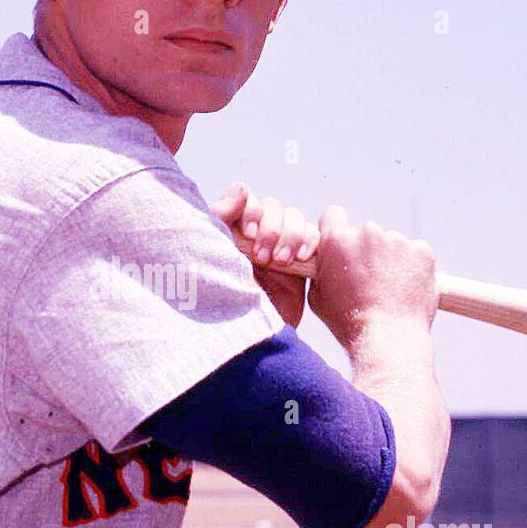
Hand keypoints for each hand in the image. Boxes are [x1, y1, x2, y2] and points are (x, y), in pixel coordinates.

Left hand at [210, 182, 320, 328]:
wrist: (243, 338)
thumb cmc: (218, 297)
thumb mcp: (213, 252)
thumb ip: (222, 216)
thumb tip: (244, 189)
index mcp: (231, 230)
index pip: (249, 200)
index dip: (254, 212)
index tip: (249, 235)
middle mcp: (256, 236)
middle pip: (275, 207)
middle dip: (274, 227)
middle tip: (264, 257)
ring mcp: (279, 249)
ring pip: (295, 218)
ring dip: (291, 234)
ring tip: (281, 261)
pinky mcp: (299, 265)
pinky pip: (313, 238)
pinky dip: (310, 242)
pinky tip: (300, 259)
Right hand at [307, 204, 437, 351]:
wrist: (389, 340)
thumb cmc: (349, 323)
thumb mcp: (318, 297)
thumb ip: (320, 270)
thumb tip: (324, 260)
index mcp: (337, 240)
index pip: (333, 215)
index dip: (335, 230)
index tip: (341, 246)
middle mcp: (367, 232)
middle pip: (365, 233)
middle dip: (365, 251)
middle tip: (367, 282)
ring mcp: (397, 240)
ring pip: (391, 245)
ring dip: (389, 261)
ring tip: (388, 292)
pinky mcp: (422, 251)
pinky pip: (414, 254)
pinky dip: (411, 268)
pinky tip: (404, 290)